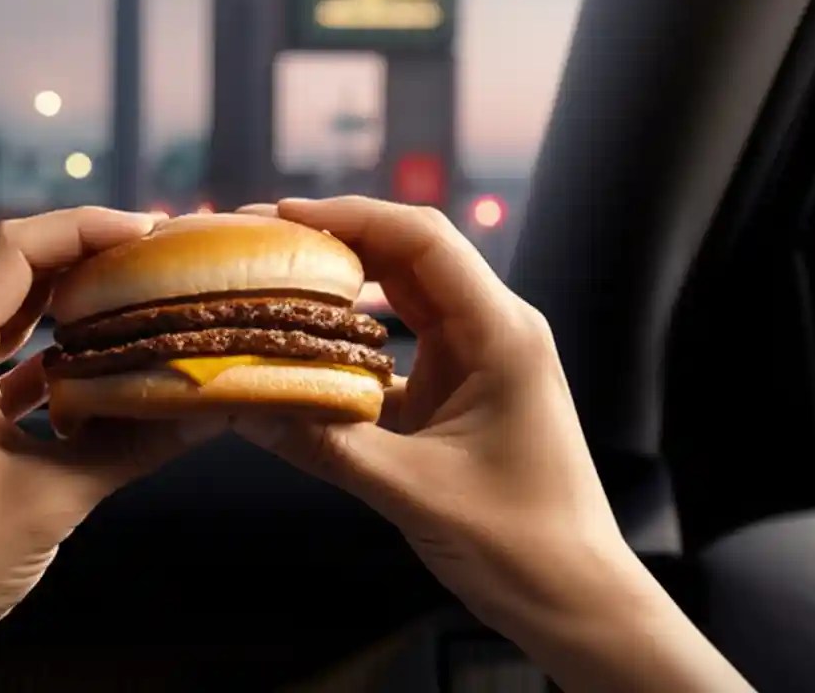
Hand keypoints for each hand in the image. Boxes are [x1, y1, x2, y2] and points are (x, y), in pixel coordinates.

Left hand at [0, 208, 224, 692]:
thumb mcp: (51, 500)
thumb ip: (133, 442)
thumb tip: (211, 403)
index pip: (12, 251)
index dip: (85, 229)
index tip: (150, 232)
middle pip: (5, 271)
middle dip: (81, 257)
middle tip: (154, 258)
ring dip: (61, 302)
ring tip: (132, 295)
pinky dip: (38, 351)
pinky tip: (90, 361)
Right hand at [236, 197, 750, 692]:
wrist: (574, 598)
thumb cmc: (518, 544)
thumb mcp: (412, 491)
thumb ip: (325, 445)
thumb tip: (241, 403)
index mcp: (500, 333)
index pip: (422, 240)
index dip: (350, 216)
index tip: (283, 216)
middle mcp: (492, 331)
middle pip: (405, 256)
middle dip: (333, 240)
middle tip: (258, 241)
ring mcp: (476, 360)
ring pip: (400, 297)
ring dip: (339, 285)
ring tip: (272, 276)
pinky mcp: (458, 391)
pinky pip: (397, 346)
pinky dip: (349, 340)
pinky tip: (302, 343)